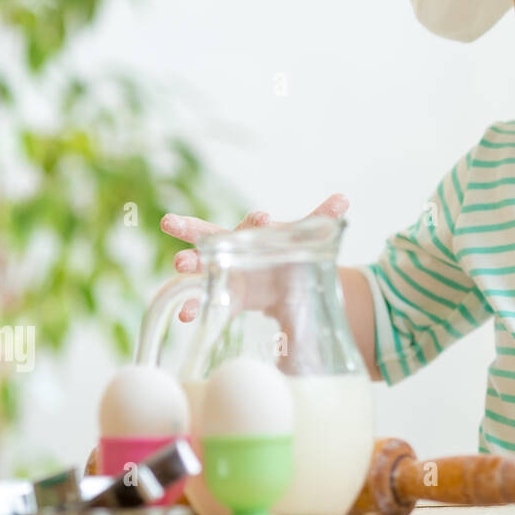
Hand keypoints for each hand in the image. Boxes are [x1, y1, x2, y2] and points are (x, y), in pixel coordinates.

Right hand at [159, 194, 349, 321]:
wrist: (282, 279)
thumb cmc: (285, 249)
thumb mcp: (304, 236)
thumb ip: (322, 219)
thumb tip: (344, 199)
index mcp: (252, 230)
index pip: (252, 222)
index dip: (258, 220)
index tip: (265, 218)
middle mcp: (232, 246)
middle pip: (208, 234)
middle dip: (190, 229)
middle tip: (170, 222)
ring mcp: (223, 270)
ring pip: (200, 265)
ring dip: (189, 265)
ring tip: (179, 266)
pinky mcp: (223, 294)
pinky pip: (205, 300)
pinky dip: (194, 306)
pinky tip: (186, 315)